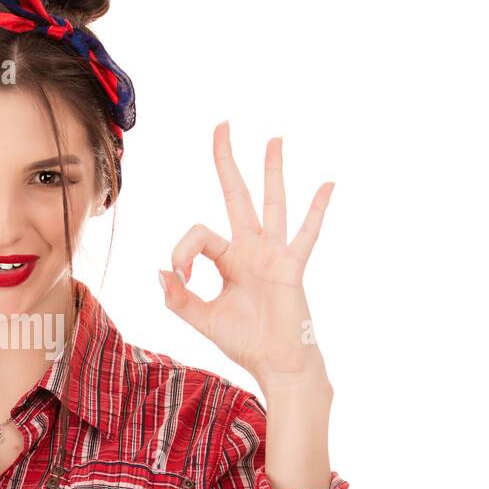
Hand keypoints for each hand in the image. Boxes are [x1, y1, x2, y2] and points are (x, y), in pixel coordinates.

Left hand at [159, 120, 334, 393]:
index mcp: (228, 258)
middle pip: (237, 195)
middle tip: (222, 125)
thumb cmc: (244, 341)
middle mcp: (251, 249)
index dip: (182, 250)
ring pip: (271, 203)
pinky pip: (306, 234)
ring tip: (273, 139)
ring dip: (271, 170)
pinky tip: (327, 184)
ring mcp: (274, 254)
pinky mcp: (291, 267)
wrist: (275, 363)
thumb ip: (178, 297)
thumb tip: (160, 271)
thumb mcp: (202, 318)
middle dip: (227, 161)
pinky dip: (316, 210)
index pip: (198, 234)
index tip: (180, 277)